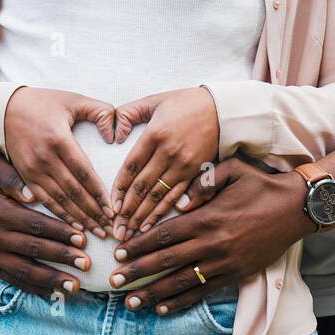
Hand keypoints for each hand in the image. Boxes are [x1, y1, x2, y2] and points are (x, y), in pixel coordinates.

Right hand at [0, 149, 93, 297]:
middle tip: (87, 264)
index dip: (60, 233)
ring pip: (24, 271)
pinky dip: (32, 288)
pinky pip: (11, 279)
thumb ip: (11, 177)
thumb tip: (33, 193)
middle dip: (62, 259)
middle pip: (34, 251)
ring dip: (50, 280)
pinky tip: (51, 293)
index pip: (36, 226)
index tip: (83, 238)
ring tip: (75, 286)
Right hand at [3, 86, 115, 236]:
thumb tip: (115, 135)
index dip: (99, 194)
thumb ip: (100, 112)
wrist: (2, 110)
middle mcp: (45, 158)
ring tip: (96, 232)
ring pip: (59, 200)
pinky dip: (59, 214)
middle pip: (73, 191)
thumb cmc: (43, 103)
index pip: (84, 173)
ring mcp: (32, 169)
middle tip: (110, 228)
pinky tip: (72, 226)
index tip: (113, 210)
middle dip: (93, 212)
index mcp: (59, 140)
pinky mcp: (24, 176)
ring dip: (78, 218)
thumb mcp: (74, 99)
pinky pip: (43, 200)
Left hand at [108, 155, 314, 307]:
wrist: (296, 208)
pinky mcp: (235, 274)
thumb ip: (203, 180)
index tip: (120, 252)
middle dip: (138, 273)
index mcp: (207, 216)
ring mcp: (224, 262)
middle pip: (166, 261)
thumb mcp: (232, 169)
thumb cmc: (261, 184)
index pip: (164, 234)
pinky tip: (164, 308)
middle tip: (114, 282)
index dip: (140, 245)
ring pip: (181, 282)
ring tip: (132, 303)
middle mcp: (212, 243)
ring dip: (154, 294)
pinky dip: (182, 302)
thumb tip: (178, 198)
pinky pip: (203, 292)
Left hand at [109, 87, 220, 240]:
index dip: (119, 189)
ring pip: (159, 196)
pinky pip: (178, 196)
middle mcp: (169, 153)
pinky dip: (164, 213)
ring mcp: (184, 165)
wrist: (224, 109)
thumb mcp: (154, 100)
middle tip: (116, 231)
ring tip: (130, 235)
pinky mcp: (197, 172)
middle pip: (143, 187)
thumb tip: (113, 135)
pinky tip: (153, 226)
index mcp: (155, 134)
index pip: (131, 167)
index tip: (110, 206)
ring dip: (142, 217)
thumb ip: (128, 113)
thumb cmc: (187, 103)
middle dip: (127, 211)